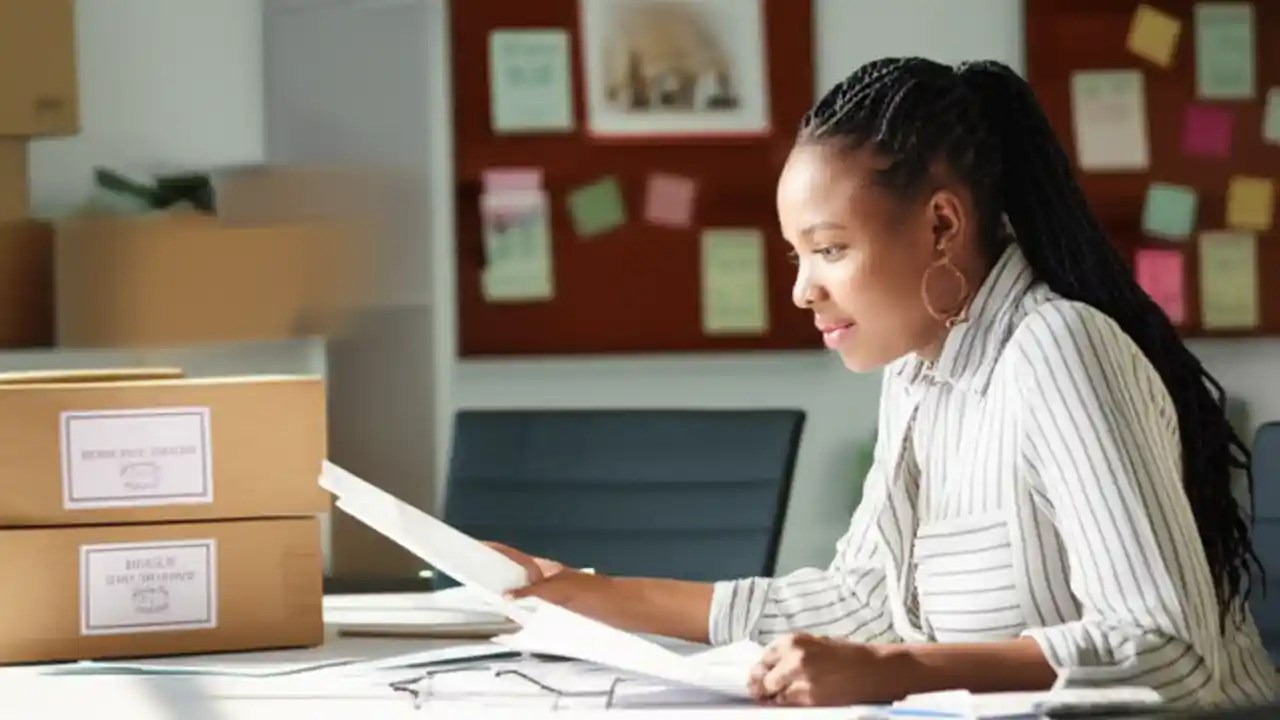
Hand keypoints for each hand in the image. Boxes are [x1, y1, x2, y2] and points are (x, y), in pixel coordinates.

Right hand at [484, 542, 607, 613]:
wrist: (624, 607)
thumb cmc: (600, 594)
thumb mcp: (561, 593)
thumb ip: (533, 592)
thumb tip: (508, 594)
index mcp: (545, 568)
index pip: (512, 555)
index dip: (493, 550)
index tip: (474, 547)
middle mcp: (547, 578)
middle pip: (514, 572)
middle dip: (493, 571)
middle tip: (473, 574)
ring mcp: (553, 592)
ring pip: (522, 589)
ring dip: (506, 590)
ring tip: (489, 594)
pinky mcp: (559, 607)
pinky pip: (531, 605)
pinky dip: (519, 607)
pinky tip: (515, 615)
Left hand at [748, 634, 895, 706]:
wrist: (872, 669)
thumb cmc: (845, 654)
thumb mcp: (813, 643)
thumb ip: (790, 653)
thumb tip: (768, 667)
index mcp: (792, 641)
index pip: (763, 659)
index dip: (760, 670)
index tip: (758, 677)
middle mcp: (793, 659)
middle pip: (762, 680)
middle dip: (763, 686)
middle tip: (763, 691)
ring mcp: (801, 680)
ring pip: (773, 695)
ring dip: (775, 697)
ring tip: (784, 694)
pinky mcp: (811, 699)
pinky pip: (788, 705)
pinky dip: (788, 704)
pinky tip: (797, 698)